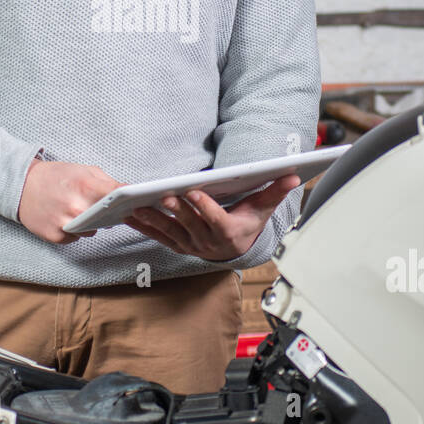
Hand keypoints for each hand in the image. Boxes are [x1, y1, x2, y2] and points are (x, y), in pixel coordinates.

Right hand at [17, 156, 122, 243]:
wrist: (22, 185)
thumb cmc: (55, 176)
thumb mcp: (83, 170)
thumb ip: (107, 181)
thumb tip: (128, 193)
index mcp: (86, 186)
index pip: (118, 197)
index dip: (128, 200)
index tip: (133, 202)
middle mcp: (77, 208)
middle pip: (108, 218)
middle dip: (108, 213)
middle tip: (104, 207)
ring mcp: (66, 224)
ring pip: (92, 231)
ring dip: (90, 223)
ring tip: (77, 209)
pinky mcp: (56, 236)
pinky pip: (76, 238)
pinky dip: (74, 230)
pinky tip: (66, 218)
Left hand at [123, 174, 300, 260]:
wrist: (236, 249)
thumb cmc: (249, 223)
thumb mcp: (263, 208)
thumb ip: (276, 191)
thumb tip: (294, 175)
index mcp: (229, 233)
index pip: (217, 220)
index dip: (206, 207)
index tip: (195, 192)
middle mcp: (208, 243)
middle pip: (191, 225)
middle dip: (177, 210)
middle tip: (164, 196)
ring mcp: (191, 245)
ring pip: (171, 232)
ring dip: (153, 220)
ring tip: (137, 207)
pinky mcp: (178, 244)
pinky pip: (158, 236)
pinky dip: (144, 226)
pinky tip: (130, 216)